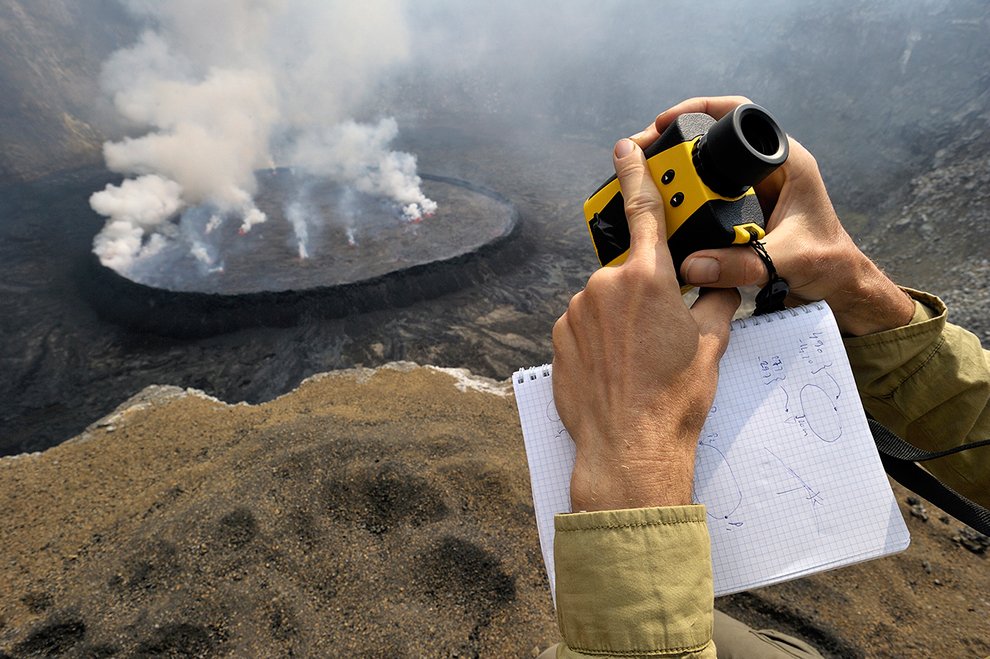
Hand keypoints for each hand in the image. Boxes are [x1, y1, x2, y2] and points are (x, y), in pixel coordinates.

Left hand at [552, 138, 739, 512]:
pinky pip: (582, 323)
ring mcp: (575, 311)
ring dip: (620, 318)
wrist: (629, 448)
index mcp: (648, 279)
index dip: (635, 172)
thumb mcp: (711, 344)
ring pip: (604, 300)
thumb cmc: (675, 398)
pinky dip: (598, 337)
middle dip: (646, 292)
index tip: (625, 146)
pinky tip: (613, 368)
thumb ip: (717, 298)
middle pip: (630, 272)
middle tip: (659, 335)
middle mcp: (605, 286)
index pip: (642, 210)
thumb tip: (723, 279)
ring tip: (637, 361)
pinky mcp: (557, 336)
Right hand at [630, 96, 913, 336]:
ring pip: (705, 168)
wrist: (837, 284)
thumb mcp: (785, 261)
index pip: (740, 115)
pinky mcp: (741, 210)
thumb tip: (693, 266)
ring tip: (643, 180)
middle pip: (712, 140)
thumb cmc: (828, 262)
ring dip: (675, 173)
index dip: (699, 110)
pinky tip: (662, 208)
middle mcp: (766, 169)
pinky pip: (705, 196)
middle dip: (673, 143)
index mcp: (785, 162)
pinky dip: (682, 199)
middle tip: (641, 153)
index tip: (664, 123)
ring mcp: (752, 189)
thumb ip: (741, 265)